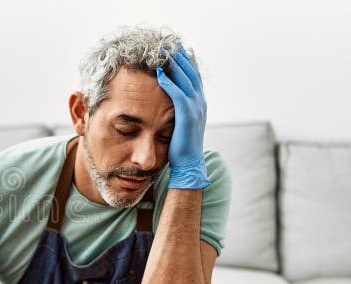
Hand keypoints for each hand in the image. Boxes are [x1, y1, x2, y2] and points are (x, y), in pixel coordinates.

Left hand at [156, 43, 209, 188]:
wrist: (188, 163)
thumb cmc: (180, 145)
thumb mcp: (180, 123)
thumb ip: (178, 110)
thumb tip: (168, 103)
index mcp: (199, 103)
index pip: (194, 76)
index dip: (186, 62)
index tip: (177, 50)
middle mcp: (200, 102)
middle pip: (191, 73)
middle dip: (181, 58)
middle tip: (171, 44)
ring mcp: (195, 108)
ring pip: (186, 80)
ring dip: (174, 65)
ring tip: (164, 52)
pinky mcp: (187, 116)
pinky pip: (177, 94)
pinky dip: (169, 83)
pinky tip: (160, 74)